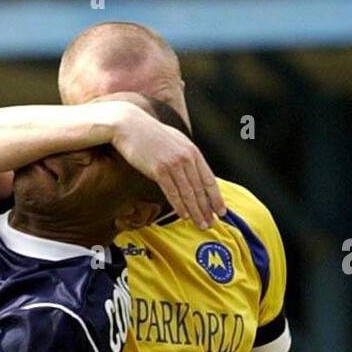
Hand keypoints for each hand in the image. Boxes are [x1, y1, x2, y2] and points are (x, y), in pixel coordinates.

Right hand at [110, 104, 224, 229]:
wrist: (129, 126)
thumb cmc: (149, 135)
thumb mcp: (174, 141)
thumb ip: (185, 156)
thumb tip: (192, 171)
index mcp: (192, 151)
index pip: (209, 179)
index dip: (216, 198)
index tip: (221, 211)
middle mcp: (186, 157)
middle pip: (200, 189)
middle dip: (207, 209)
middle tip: (211, 224)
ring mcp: (173, 164)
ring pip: (188, 193)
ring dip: (196, 212)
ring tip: (201, 225)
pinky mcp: (159, 170)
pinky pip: (172, 192)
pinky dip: (180, 206)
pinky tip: (184, 216)